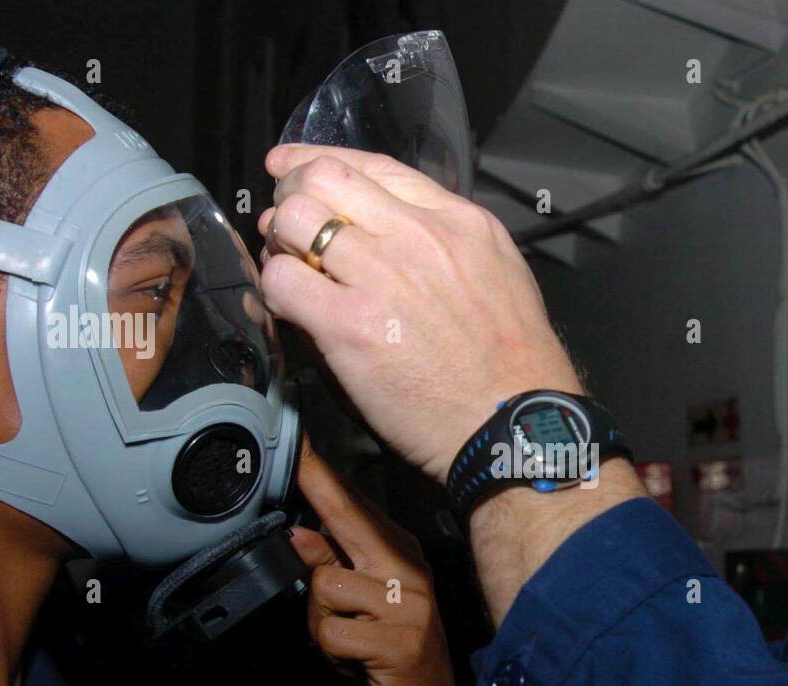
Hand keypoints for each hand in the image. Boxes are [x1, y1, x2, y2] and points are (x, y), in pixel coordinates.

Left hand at [258, 144, 583, 482]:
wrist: (512, 423)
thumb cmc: (512, 368)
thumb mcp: (498, 275)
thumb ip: (447, 245)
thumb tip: (386, 235)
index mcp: (456, 220)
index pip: (372, 166)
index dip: (319, 159)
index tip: (292, 167)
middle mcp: (417, 235)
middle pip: (322, 178)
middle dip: (290, 195)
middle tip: (285, 228)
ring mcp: (381, 275)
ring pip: (293, 219)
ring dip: (279, 243)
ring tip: (289, 272)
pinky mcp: (349, 324)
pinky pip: (282, 280)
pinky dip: (275, 290)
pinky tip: (289, 310)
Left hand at [290, 437, 461, 685]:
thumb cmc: (389, 656)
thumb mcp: (362, 606)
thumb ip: (336, 568)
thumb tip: (299, 533)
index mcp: (401, 554)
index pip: (356, 507)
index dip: (324, 475)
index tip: (299, 442)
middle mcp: (410, 569)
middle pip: (349, 520)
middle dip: (317, 487)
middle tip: (292, 454)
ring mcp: (409, 603)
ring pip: (327, 585)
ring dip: (320, 619)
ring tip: (346, 640)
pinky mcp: (398, 640)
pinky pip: (331, 630)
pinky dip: (330, 651)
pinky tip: (354, 663)